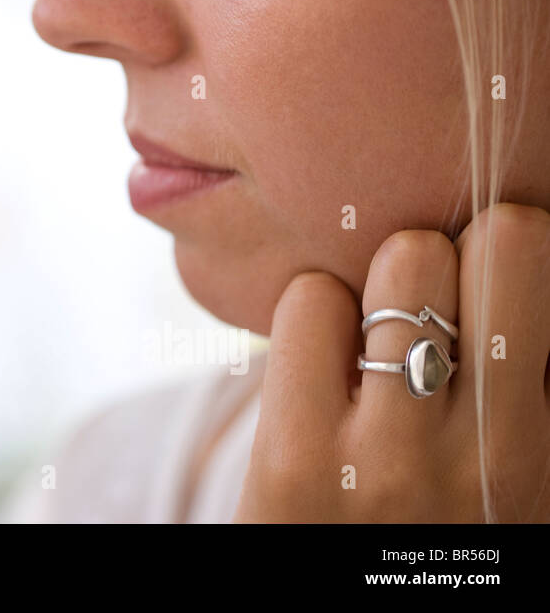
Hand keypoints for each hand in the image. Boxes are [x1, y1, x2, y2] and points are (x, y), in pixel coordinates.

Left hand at [234, 203, 549, 521]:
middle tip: (426, 300)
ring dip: (379, 282)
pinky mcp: (295, 458)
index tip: (485, 280)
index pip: (547, 269)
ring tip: (371, 337)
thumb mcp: (514, 476)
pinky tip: (316, 363)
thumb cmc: (426, 526)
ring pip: (405, 259)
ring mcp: (392, 458)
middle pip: (498, 243)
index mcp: (547, 451)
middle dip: (457, 249)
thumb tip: (514, 258)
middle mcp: (494, 455)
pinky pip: (309, 300)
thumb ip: (522, 382)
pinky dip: (311, 312)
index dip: (509, 253)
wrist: (341, 608)